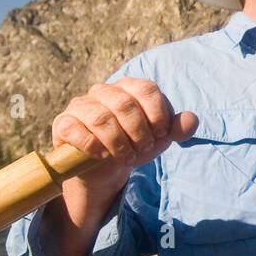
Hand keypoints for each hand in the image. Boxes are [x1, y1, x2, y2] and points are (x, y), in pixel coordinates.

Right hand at [53, 78, 198, 187]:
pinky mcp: (64, 123)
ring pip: (101, 118)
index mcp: (130, 88)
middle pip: (125, 104)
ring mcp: (81, 105)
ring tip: (126, 157)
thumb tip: (191, 121)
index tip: (160, 135)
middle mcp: (104, 91)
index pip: (147, 89)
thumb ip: (177, 128)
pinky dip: (94, 146)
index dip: (157, 115)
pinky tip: (103, 156)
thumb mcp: (159, 139)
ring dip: (119, 143)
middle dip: (139, 133)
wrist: (104, 168)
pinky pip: (77, 130)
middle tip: (143, 151)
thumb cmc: (134, 145)